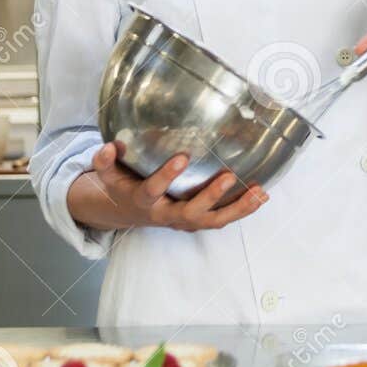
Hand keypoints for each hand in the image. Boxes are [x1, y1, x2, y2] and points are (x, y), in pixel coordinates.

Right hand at [86, 141, 266, 231]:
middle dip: (210, 197)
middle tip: (228, 177)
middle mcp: (166, 215)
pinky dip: (242, 209)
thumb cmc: (123, 186)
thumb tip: (108, 145)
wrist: (129, 213)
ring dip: (237, 208)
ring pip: (212, 221)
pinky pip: (222, 219)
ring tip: (259, 193)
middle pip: (190, 213)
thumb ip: (105, 162)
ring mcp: (184, 221)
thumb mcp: (108, 175)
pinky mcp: (198, 221)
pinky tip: (262, 196)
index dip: (166, 176)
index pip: (153, 190)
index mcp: (144, 201)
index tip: (182, 156)